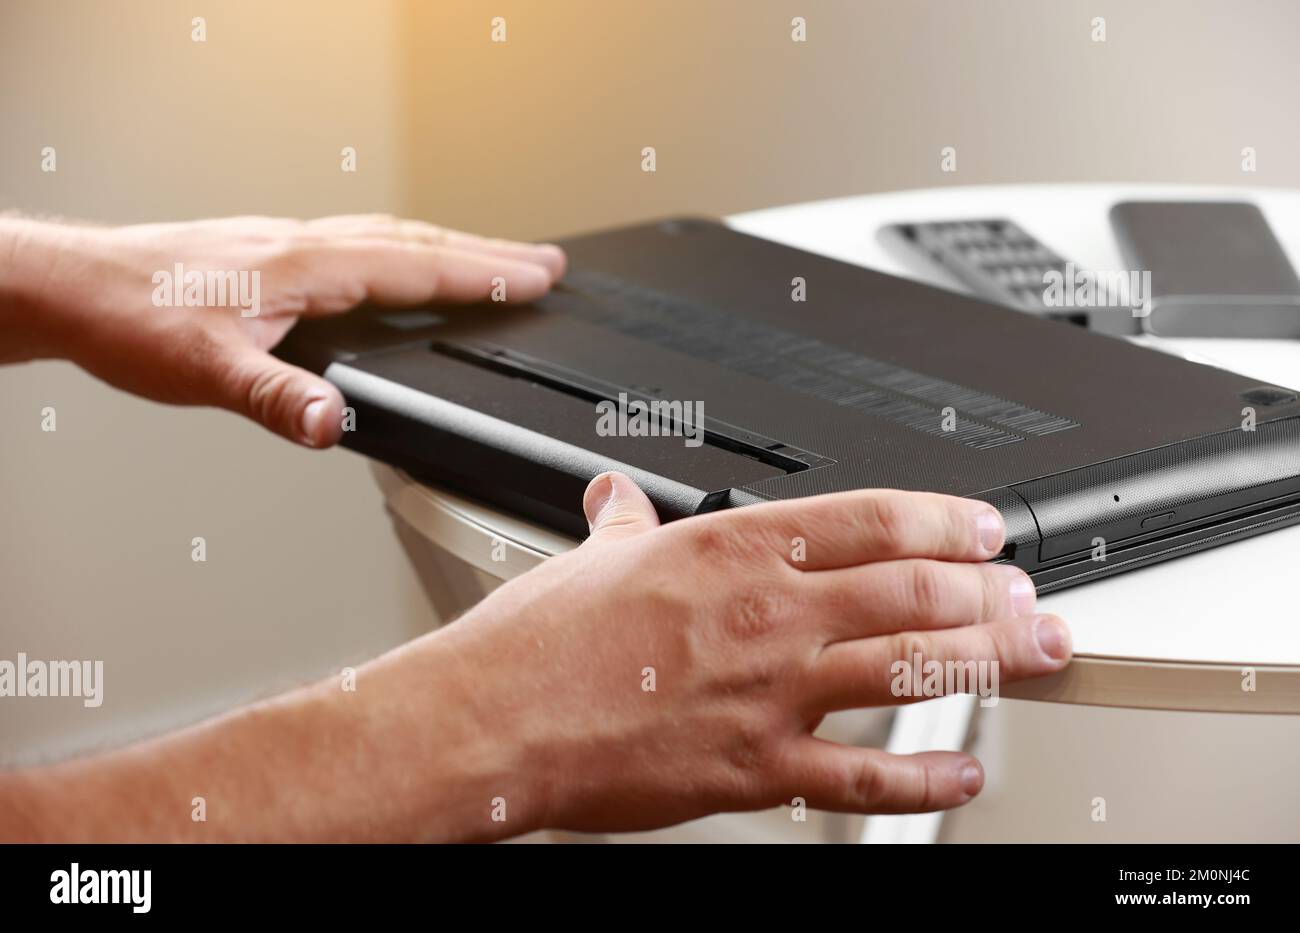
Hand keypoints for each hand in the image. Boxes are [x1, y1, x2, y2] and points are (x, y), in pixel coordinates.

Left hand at [0, 214, 564, 445]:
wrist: (73, 287)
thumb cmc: (131, 319)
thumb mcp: (206, 370)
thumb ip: (276, 399)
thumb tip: (335, 424)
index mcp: (305, 267)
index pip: (415, 266)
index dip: (483, 273)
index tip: (537, 276)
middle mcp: (304, 248)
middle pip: (417, 241)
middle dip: (488, 252)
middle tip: (544, 263)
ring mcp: (288, 246)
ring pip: (390, 238)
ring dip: (451, 247)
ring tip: (495, 260)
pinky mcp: (271, 256)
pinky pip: (360, 244)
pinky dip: (404, 251)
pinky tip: (401, 269)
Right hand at [435, 472, 1069, 836]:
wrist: (499, 721)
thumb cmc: (539, 642)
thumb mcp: (591, 560)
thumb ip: (622, 523)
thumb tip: (616, 497)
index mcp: (732, 551)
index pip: (867, 519)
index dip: (942, 520)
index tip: (980, 528)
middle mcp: (767, 614)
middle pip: (913, 591)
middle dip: (989, 592)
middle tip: (1030, 597)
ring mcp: (769, 692)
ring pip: (909, 670)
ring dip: (988, 662)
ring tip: (1037, 656)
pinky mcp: (755, 768)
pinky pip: (862, 773)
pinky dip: (925, 776)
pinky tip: (965, 770)